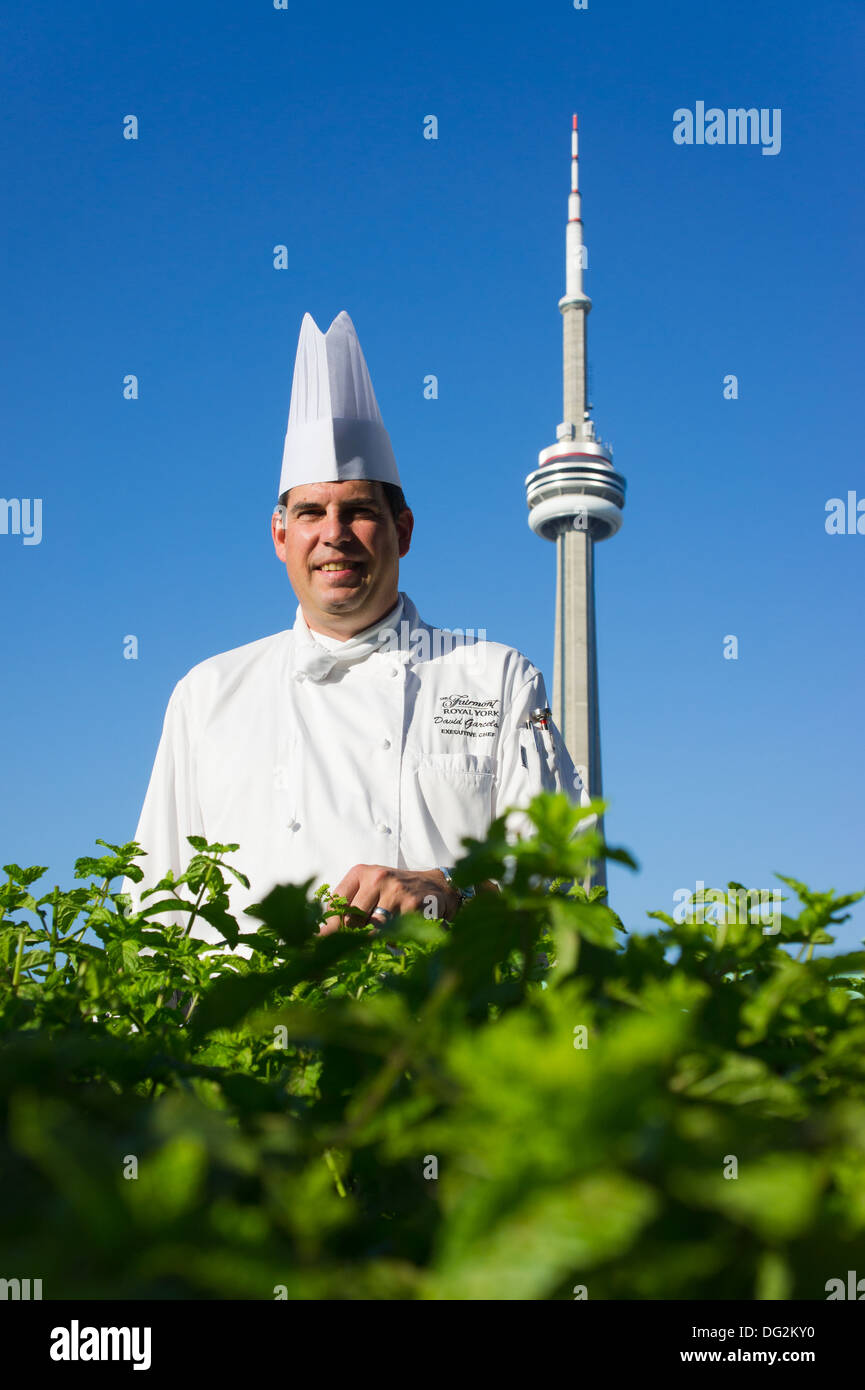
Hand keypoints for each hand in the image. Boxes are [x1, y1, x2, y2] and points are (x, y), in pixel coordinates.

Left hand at [319, 865, 459, 934]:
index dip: (328, 926)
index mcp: (360, 872)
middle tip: (351, 947)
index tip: (320, 944)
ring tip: (377, 940)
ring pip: (372, 928)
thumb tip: (323, 935)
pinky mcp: (412, 905)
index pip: (336, 902)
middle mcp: (377, 877)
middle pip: (351, 918)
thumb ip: (349, 904)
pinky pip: (393, 933)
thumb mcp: (371, 887)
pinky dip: (392, 941)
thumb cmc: (396, 891)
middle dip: (351, 935)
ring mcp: (395, 891)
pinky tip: (397, 936)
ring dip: (372, 940)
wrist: (436, 886)